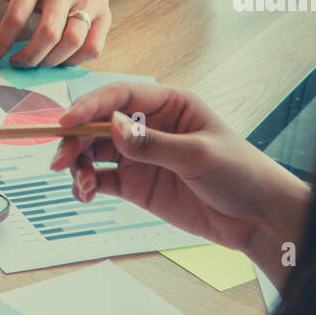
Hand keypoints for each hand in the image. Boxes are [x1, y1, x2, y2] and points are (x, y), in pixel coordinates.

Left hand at [0, 0, 118, 66]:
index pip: (15, 17)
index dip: (0, 43)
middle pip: (47, 34)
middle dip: (28, 57)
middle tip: (16, 63)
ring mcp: (86, 2)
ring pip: (72, 42)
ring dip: (51, 61)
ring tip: (37, 62)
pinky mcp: (104, 14)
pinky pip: (93, 47)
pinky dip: (76, 61)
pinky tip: (60, 59)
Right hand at [50, 84, 310, 273]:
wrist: (255, 217)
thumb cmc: (240, 173)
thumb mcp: (198, 155)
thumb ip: (153, 143)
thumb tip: (112, 125)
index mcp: (169, 105)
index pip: (120, 97)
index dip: (90, 107)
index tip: (66, 123)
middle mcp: (149, 126)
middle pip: (98, 124)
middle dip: (75, 141)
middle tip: (60, 161)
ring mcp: (139, 155)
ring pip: (93, 151)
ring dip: (79, 165)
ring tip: (81, 185)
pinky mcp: (134, 184)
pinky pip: (100, 179)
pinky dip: (86, 185)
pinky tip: (85, 194)